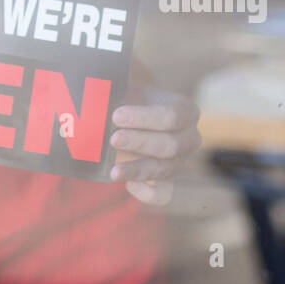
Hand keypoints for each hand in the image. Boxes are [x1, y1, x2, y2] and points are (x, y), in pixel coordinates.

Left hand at [109, 85, 200, 205]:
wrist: (131, 113)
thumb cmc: (130, 98)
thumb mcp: (127, 88)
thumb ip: (116, 90)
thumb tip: (96, 93)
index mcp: (185, 111)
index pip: (172, 116)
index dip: (144, 118)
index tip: (116, 115)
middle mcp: (189, 138)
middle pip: (171, 145)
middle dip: (140, 142)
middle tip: (113, 138)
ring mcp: (180, 162)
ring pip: (165, 170)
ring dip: (137, 170)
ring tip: (113, 171)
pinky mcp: (167, 181)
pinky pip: (163, 195)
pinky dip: (147, 194)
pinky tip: (128, 185)